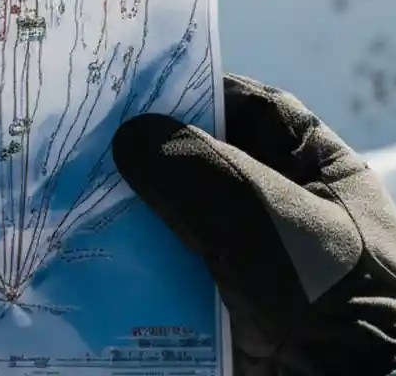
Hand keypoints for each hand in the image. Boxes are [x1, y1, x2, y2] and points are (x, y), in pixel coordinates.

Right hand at [111, 74, 395, 375]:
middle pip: (208, 163)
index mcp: (321, 173)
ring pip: (182, 218)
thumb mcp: (258, 217)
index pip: (255, 110)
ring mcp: (257, 262)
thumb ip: (192, 167)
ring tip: (74, 191)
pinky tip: (90, 246)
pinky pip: (173, 270)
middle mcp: (289, 211)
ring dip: (135, 210)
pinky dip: (136, 259)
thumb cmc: (321, 295)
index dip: (199, 93)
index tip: (137, 87)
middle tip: (87, 137)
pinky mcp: (227, 307)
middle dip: (152, 154)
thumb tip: (129, 136)